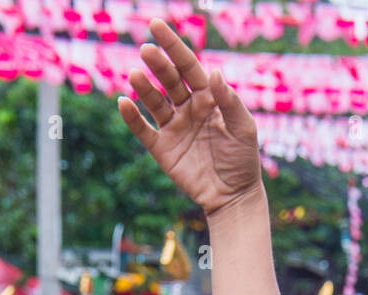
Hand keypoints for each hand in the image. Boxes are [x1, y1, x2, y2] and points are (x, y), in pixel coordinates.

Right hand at [118, 19, 261, 219]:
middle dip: (158, 64)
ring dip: (144, 88)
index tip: (156, 24)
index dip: (173, 46)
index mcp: (208, 98)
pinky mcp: (162, 149)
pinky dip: (132, 117)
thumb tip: (214, 73)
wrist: (233, 196)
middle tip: (147, 50)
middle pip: (169, 80)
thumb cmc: (243, 160)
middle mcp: (188, 108)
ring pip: (154, 101)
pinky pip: (143, 130)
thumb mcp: (243, 128)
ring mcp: (174, 128)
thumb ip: (230, 101)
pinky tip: (123, 103)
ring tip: (135, 75)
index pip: (187, 66)